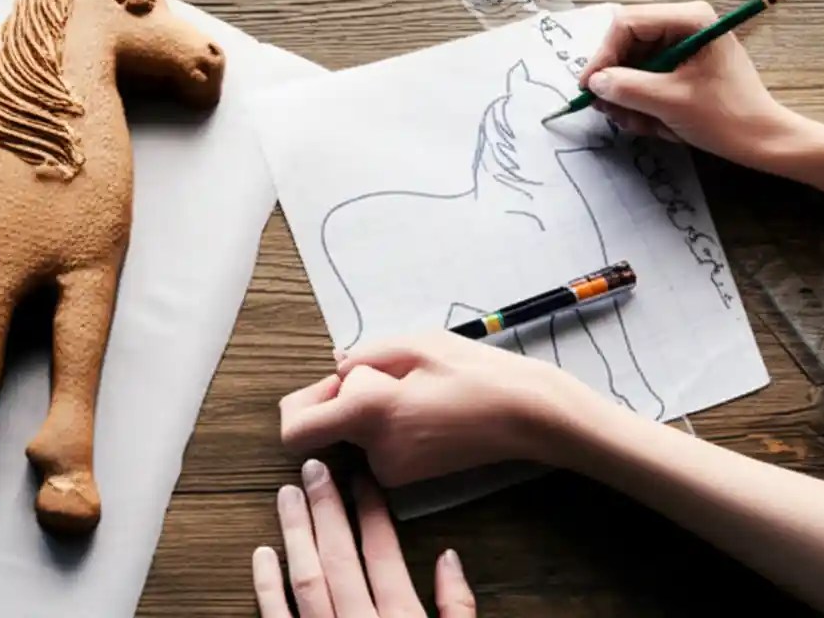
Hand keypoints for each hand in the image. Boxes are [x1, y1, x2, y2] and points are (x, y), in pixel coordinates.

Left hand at [252, 460, 474, 616]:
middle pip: (340, 557)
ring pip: (307, 578)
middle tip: (314, 469)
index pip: (383, 554)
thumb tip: (450, 558)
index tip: (361, 478)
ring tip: (288, 494)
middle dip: (327, 508)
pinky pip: (276, 617)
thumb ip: (457, 607)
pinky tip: (264, 553)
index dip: (372, 511)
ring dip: (297, 532)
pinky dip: (267, 585)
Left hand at [280, 331, 590, 486]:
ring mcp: (392, 469)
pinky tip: (424, 407)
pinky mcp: (407, 477)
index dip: (301, 404)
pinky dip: (386, 424)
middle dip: (342, 397)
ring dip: (368, 409)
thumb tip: (335, 369)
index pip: (295, 430)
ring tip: (415, 389)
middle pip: (326, 426)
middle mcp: (373, 449)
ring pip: (353, 433)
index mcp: (369, 412)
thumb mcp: (414, 345)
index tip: (330, 383)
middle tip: (385, 374)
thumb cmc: (476, 372)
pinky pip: (375, 445)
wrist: (528, 415)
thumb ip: (362, 357)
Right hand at [578, 1, 798, 170]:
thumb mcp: (669, 102)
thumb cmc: (725, 117)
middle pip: (625, 44)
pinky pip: (642, 78)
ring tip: (638, 123)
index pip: (627, 24)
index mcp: (689, 19)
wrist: (759, 139)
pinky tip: (649, 121)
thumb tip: (595, 83)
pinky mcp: (678, 65)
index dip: (602, 56)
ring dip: (626, 97)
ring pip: (629, 64)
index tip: (589, 88)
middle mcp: (683, 24)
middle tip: (609, 110)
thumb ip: (627, 89)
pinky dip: (638, 101)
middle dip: (615, 80)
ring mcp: (680, 45)